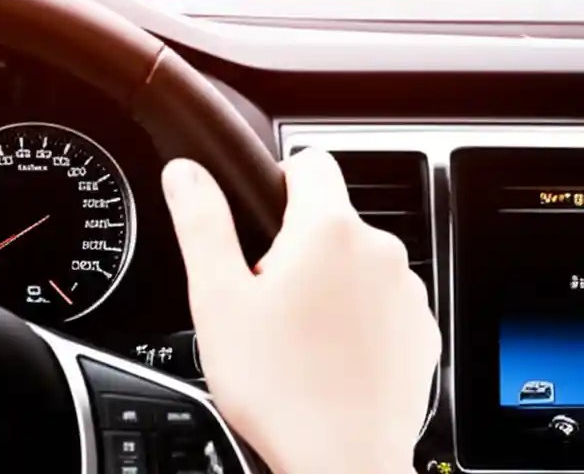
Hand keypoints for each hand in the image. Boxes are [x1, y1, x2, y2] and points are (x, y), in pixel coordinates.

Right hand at [161, 150, 438, 473]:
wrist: (341, 462)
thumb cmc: (279, 388)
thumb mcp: (216, 298)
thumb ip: (201, 223)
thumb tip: (186, 173)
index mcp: (327, 231)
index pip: (309, 162)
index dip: (277, 181)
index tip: (259, 220)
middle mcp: (379, 252)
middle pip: (329, 220)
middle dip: (294, 248)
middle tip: (262, 300)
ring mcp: (408, 294)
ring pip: (356, 265)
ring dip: (327, 284)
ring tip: (292, 336)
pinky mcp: (421, 333)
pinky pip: (381, 306)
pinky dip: (355, 321)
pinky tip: (325, 358)